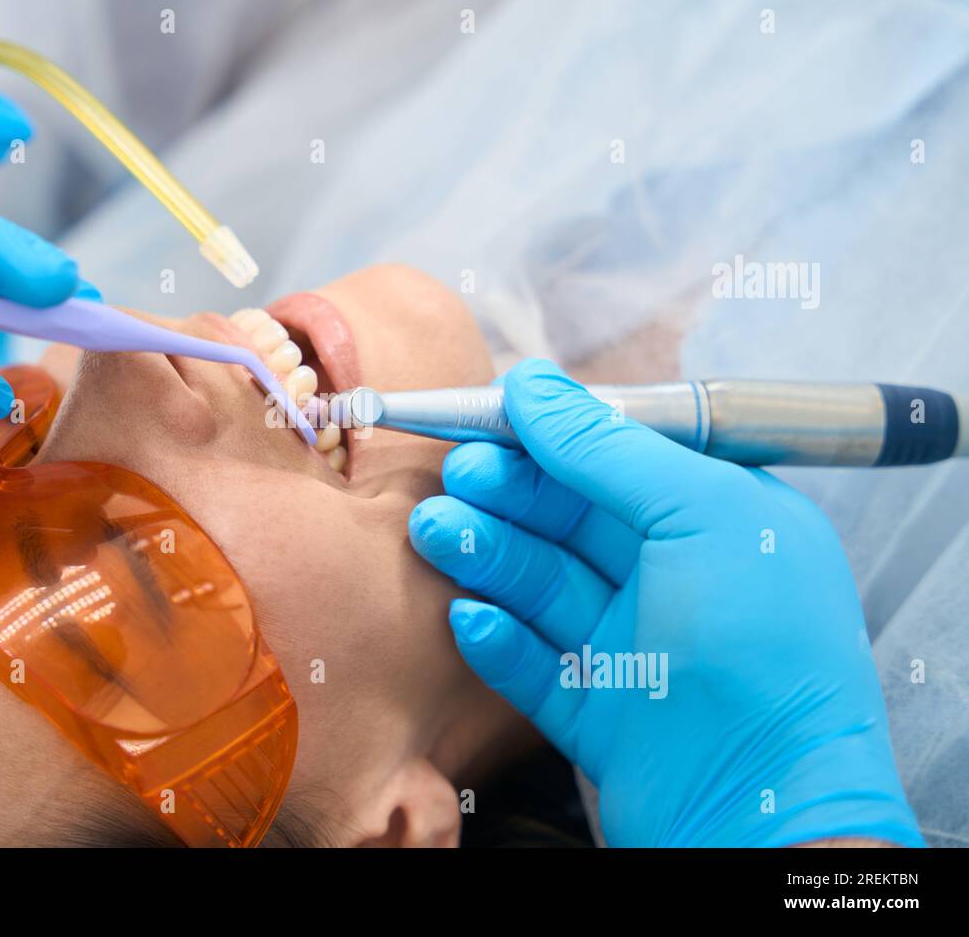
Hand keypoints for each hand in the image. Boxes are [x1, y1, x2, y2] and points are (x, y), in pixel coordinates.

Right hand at [408, 359, 922, 846]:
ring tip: (436, 531)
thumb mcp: (699, 517)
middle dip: (509, 493)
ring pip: (542, 586)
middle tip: (455, 475)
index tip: (485, 413)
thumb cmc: (764, 654)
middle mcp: (676, 579)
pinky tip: (467, 616)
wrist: (766, 816)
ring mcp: (634, 647)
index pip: (618, 458)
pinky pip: (531, 662)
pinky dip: (495, 638)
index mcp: (717, 522)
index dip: (549, 435)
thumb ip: (608, 450)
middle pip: (570, 519)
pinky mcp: (596, 710)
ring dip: (488, 555)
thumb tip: (533, 385)